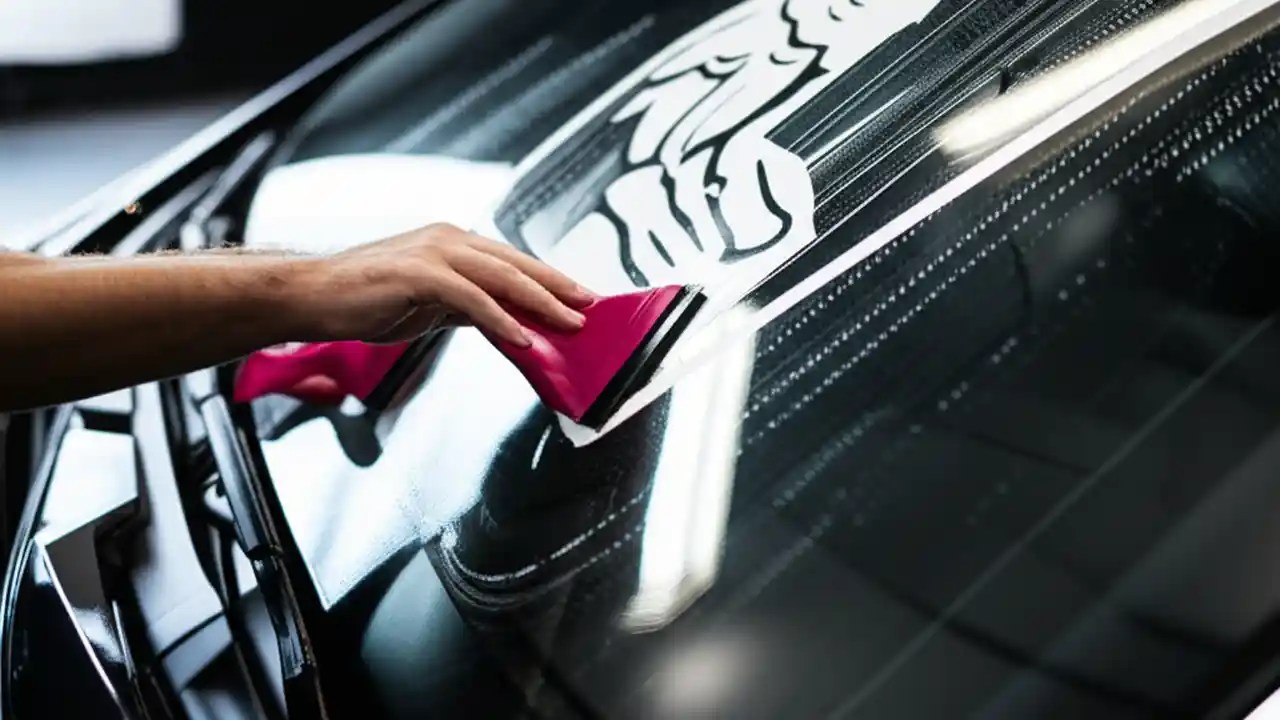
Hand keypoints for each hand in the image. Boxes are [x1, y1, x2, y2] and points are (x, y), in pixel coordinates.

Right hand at [289, 223, 594, 345]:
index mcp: (452, 243)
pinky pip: (470, 299)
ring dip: (540, 302)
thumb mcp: (429, 305)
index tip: (580, 298)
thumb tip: (507, 323)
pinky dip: (500, 319)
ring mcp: (434, 253)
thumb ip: (468, 308)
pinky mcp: (418, 274)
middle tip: (591, 307)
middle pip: (517, 263)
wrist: (311, 297)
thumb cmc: (364, 300)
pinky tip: (522, 338)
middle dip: (558, 287)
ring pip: (502, 276)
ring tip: (569, 324)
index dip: (549, 280)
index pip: (512, 262)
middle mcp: (448, 240)